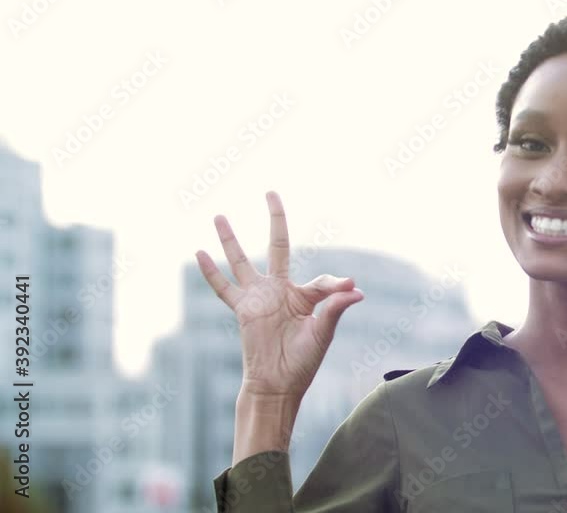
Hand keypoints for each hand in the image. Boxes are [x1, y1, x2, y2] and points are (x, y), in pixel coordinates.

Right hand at [195, 191, 363, 399]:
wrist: (278, 385)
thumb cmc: (303, 362)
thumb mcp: (324, 332)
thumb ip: (335, 306)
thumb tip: (356, 289)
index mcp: (304, 296)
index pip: (322, 280)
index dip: (336, 284)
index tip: (348, 288)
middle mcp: (279, 290)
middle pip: (276, 246)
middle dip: (275, 219)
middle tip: (271, 192)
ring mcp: (258, 298)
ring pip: (241, 261)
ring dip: (230, 239)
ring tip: (218, 215)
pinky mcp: (241, 310)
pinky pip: (223, 288)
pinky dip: (211, 272)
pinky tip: (199, 252)